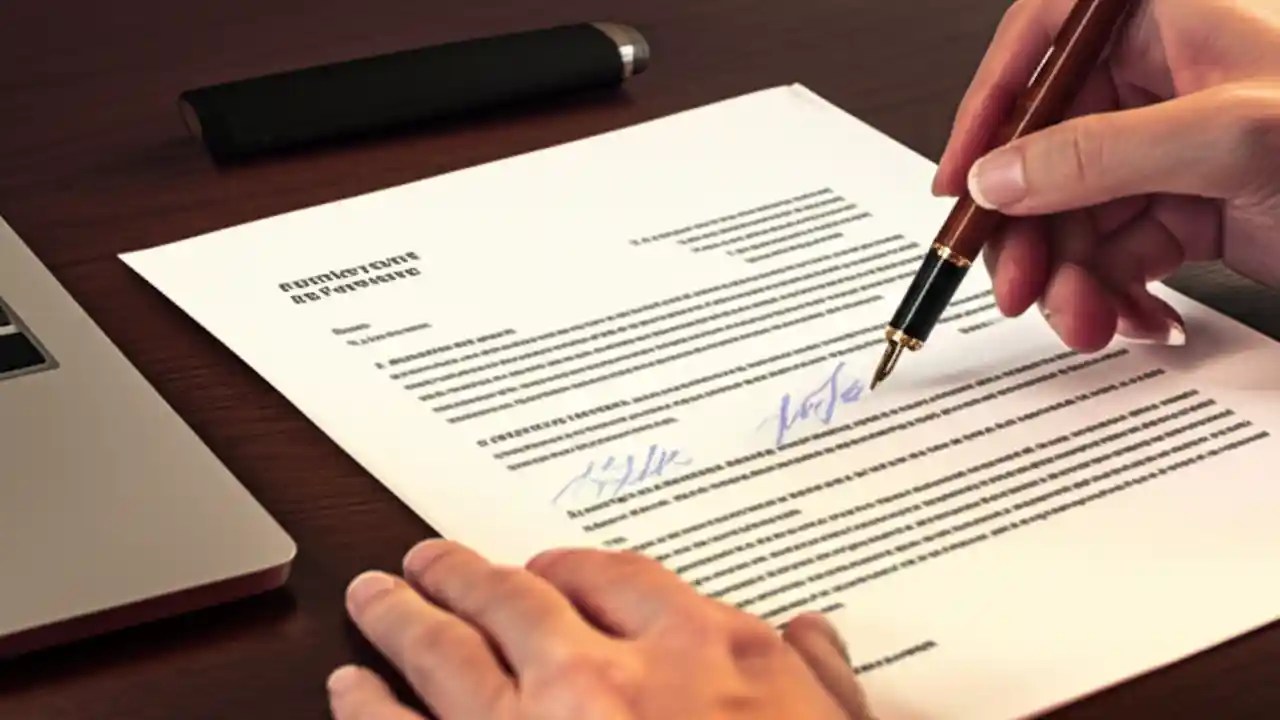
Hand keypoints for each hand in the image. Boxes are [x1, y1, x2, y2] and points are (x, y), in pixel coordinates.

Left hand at [326, 540, 873, 719]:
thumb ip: (822, 681)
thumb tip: (811, 634)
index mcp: (703, 653)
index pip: (618, 580)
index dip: (570, 569)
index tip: (546, 568)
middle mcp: (609, 680)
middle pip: (516, 601)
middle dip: (467, 576)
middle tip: (432, 560)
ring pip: (446, 652)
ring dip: (402, 618)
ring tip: (375, 596)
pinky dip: (368, 709)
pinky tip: (349, 689)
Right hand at [934, 0, 1279, 350]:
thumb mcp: (1231, 138)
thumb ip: (1100, 154)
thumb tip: (1001, 175)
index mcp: (1168, 15)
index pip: (1042, 44)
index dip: (989, 111)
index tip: (959, 181)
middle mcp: (1164, 77)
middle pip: (1048, 149)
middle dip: (1033, 231)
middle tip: (1018, 286)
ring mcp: (1174, 148)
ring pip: (1078, 213)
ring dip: (1073, 280)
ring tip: (1089, 321)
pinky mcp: (1191, 207)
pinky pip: (1120, 252)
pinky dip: (1118, 295)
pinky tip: (1139, 318)